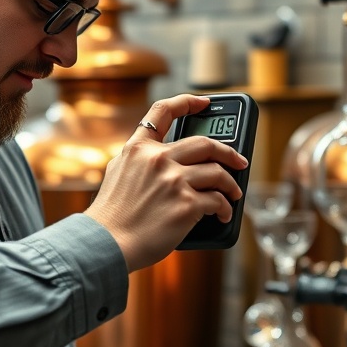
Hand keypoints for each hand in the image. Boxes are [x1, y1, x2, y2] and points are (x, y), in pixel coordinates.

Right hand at [84, 94, 248, 271]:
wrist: (106, 244)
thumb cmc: (111, 217)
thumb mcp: (117, 174)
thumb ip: (139, 161)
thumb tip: (164, 158)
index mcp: (138, 149)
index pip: (163, 111)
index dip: (187, 102)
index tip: (204, 103)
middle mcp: (158, 159)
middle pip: (206, 144)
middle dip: (229, 152)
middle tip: (239, 161)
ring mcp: (174, 181)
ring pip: (218, 172)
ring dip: (231, 185)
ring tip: (234, 193)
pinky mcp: (186, 204)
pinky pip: (218, 200)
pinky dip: (225, 208)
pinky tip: (223, 214)